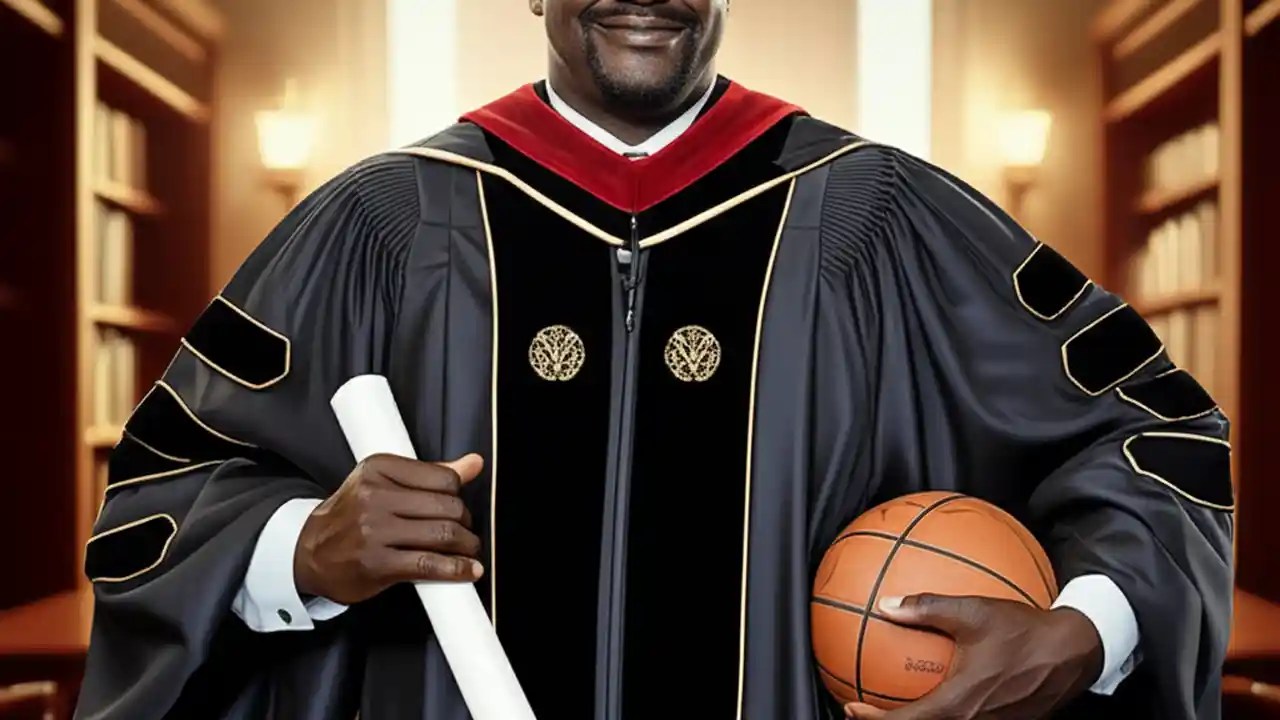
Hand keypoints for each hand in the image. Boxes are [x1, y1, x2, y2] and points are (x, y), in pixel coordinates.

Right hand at [294, 453, 484, 604]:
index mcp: (378, 469)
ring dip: (466, 546)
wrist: (309, 553)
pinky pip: (429, 565)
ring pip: (443, 534)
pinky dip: (456, 569)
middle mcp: (375, 497)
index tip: (457, 506)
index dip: (458, 495)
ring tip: (468, 550)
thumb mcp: (383, 483)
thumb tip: (474, 463)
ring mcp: (374, 531)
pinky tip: (467, 570)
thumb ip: (429, 474)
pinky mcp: (377, 564)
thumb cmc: (351, 516)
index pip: (443, 477)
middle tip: (465, 532)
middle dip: (465, 522)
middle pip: (447, 506)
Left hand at [844, 595, 1103, 719]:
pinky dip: (943, 717)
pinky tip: (936, 699)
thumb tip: (886, 604)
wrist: (1073, 652)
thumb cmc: (1023, 631)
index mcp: (960, 705)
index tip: (851, 708)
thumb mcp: (973, 612)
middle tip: (864, 711)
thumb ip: (926, 607)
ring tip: (894, 708)